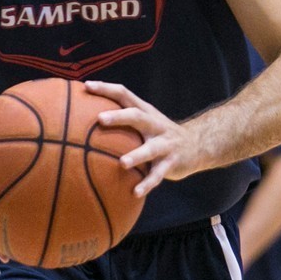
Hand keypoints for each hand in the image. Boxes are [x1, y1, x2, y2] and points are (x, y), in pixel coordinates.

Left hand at [88, 80, 207, 196]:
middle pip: (137, 116)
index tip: (86, 86)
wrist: (198, 144)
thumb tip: (82, 120)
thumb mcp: (145, 121)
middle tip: (100, 118)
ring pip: (151, 149)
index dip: (106, 89)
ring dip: (137, 155)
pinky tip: (135, 193)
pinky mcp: (172, 163)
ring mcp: (165, 144)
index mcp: (146, 112)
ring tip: (122, 163)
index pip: (125, 94)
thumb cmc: (159, 134)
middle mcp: (155, 124)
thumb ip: (122, 119)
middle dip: (119, 116)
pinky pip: (158, 175)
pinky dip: (147, 184)